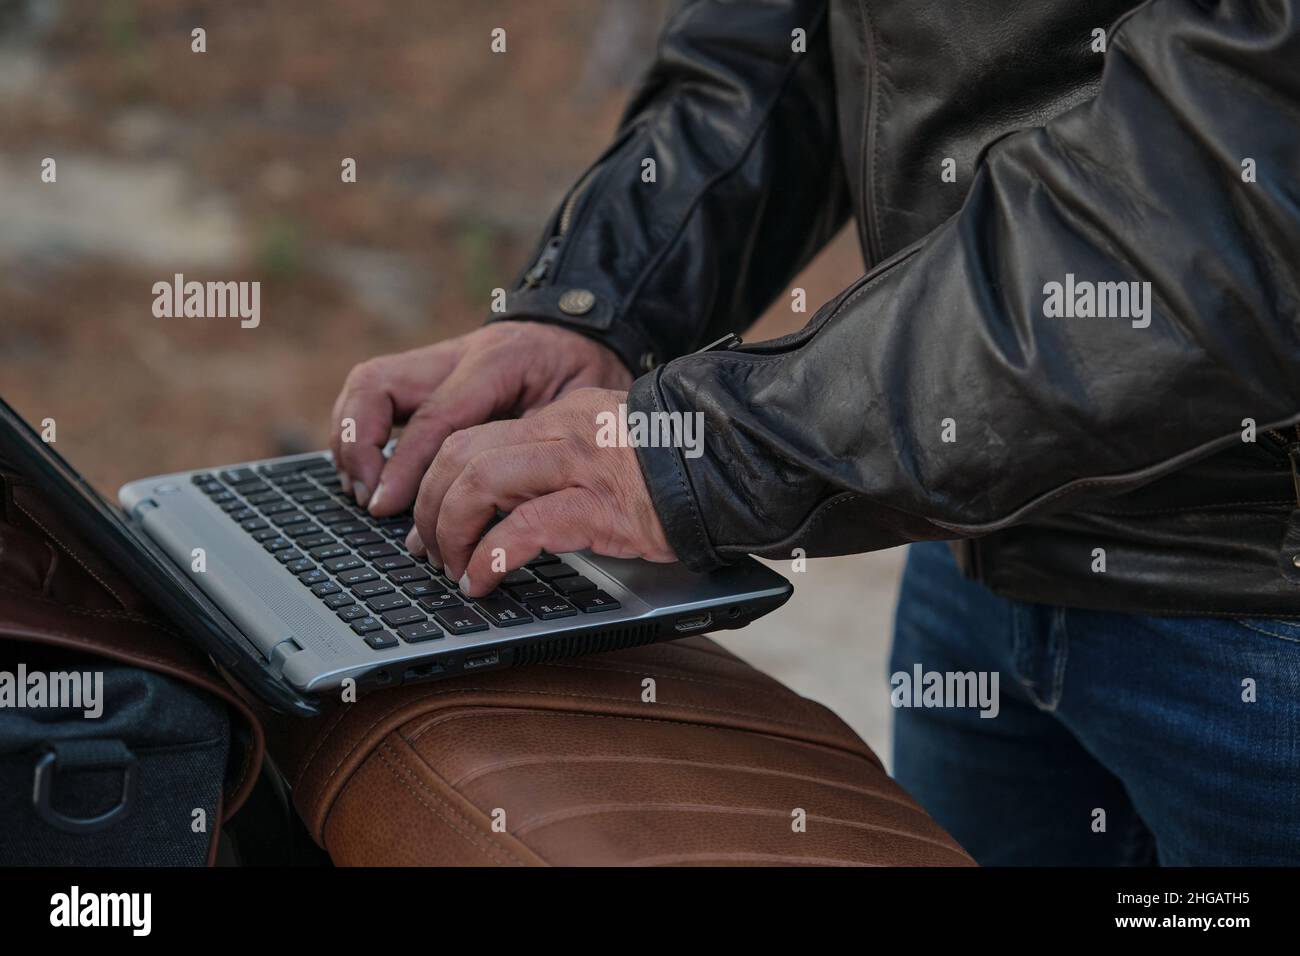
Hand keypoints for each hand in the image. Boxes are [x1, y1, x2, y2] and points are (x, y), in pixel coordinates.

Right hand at [329, 322, 632, 513]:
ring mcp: (438, 361)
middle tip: (370, 495)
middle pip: (377, 384)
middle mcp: (458, 355)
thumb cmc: (590, 378)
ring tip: (362, 488)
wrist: (588, 335)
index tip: (383, 507)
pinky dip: (361, 431)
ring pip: (367, 384)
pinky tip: (370, 472)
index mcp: (498, 362)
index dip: (403, 466)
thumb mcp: (581, 413)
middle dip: (359, 442)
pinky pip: (376, 394)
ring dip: (351, 437)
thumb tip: (494, 517)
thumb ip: (533, 453)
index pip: (435, 417)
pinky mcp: (429, 374)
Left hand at [406, 387, 675, 595]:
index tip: (425, 522)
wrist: (737, 467)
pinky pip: (526, 526)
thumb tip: (511, 508)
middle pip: (462, 455)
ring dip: (451, 532)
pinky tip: (485, 581)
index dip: (434, 482)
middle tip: (429, 552)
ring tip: (454, 570)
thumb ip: (565, 463)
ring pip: (480, 481)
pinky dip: (492, 556)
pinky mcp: (602, 506)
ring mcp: (581, 465)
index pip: (473, 436)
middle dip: (430, 508)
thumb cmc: (677, 471)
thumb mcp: (610, 450)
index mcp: (561, 416)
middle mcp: (563, 430)